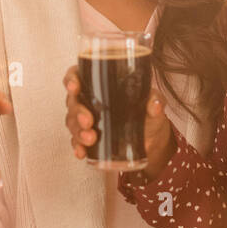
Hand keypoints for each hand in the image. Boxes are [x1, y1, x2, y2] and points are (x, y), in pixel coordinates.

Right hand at [63, 66, 173, 180]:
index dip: (71, 79)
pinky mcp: (88, 138)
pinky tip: (82, 152)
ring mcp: (86, 119)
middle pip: (72, 101)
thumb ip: (155, 100)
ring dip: (78, 131)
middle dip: (77, 112)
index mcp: (100, 83)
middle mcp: (89, 99)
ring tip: (91, 138)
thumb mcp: (154, 103)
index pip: (77, 75)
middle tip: (88, 121)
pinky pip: (76, 141)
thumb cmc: (148, 111)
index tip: (74, 87)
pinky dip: (77, 147)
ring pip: (72, 122)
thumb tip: (155, 106)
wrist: (151, 138)